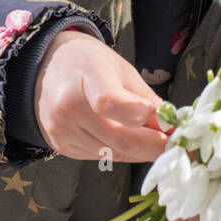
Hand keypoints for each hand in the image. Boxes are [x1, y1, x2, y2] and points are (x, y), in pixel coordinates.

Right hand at [33, 28, 167, 162]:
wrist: (46, 67)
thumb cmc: (89, 63)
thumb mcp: (122, 69)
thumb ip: (147, 99)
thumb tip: (172, 128)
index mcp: (86, 74)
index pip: (109, 101)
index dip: (140, 115)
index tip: (165, 120)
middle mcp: (68, 106)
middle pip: (118, 138)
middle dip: (154, 146)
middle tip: (175, 145)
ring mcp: (61, 129)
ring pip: (113, 153)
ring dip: (139, 151)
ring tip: (151, 138)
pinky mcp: (60, 146)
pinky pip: (101, 157)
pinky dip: (120, 152)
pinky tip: (125, 138)